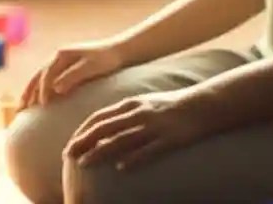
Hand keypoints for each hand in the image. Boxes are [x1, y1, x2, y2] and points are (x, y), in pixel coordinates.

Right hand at [19, 40, 122, 110]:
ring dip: (31, 91)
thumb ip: (73, 77)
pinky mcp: (66, 66)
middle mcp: (57, 56)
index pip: (46, 75)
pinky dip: (40, 88)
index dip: (42, 91)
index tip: (42, 107)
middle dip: (28, 92)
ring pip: (40, 77)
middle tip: (20, 110)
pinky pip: (47, 78)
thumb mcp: (91, 68)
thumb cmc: (108, 60)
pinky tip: (40, 99)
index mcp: (62, 55)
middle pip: (37, 76)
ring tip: (24, 106)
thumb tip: (54, 88)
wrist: (120, 51)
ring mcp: (60, 60)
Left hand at [63, 90, 220, 170]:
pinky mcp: (170, 138)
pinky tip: (121, 168)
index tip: (69, 143)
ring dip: (100, 151)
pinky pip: (149, 150)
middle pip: (104, 128)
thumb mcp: (144, 104)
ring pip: (121, 139)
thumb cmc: (172, 106)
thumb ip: (125, 115)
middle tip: (67, 155)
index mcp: (131, 104)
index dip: (82, 131)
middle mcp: (139, 113)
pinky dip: (133, 158)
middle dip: (83, 142)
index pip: (99, 117)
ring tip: (84, 163)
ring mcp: (154, 126)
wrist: (205, 103)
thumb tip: (105, 131)